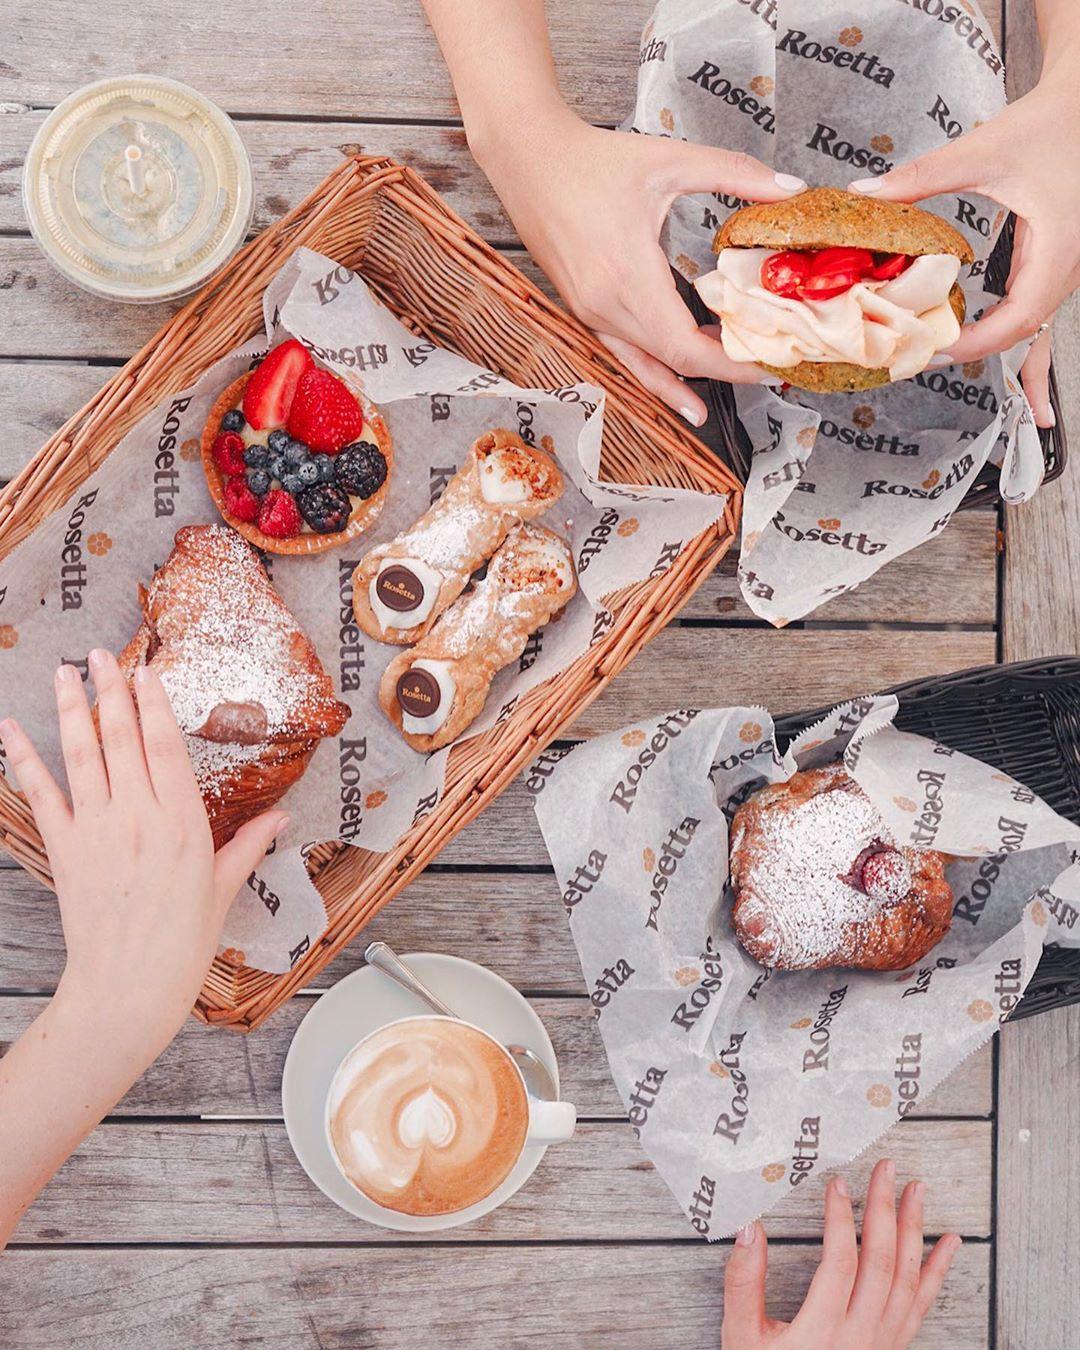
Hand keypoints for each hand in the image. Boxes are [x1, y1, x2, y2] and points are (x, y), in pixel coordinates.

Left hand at [0, 650, 286, 1058]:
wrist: (128, 990)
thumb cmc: (182, 947)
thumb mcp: (224, 890)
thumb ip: (249, 845)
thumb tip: (282, 818)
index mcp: (184, 824)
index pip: (166, 748)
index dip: (154, 704)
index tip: (146, 672)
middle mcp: (139, 818)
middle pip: (123, 739)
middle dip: (111, 691)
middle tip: (103, 653)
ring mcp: (97, 831)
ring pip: (82, 755)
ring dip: (72, 709)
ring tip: (67, 672)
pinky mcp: (65, 850)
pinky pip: (41, 794)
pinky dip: (23, 758)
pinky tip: (11, 729)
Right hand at [472, 107, 805, 424]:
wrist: (529, 160)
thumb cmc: (592, 161)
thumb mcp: (671, 161)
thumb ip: (735, 173)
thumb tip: (790, 188)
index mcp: (628, 275)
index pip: (685, 347)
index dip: (730, 364)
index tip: (768, 364)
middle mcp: (605, 306)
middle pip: (673, 361)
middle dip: (725, 368)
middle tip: (770, 364)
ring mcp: (591, 315)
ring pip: (650, 365)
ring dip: (694, 373)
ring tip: (737, 376)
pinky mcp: (584, 312)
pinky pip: (626, 356)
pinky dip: (658, 375)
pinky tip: (683, 391)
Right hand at [721, 1159, 961, 1348]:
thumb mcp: (741, 1338)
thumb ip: (743, 1284)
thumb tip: (749, 1230)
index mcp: (822, 1331)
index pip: (842, 1261)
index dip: (841, 1218)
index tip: (838, 1183)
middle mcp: (860, 1338)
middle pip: (882, 1263)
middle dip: (885, 1210)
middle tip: (886, 1168)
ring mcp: (881, 1345)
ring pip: (906, 1281)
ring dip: (914, 1231)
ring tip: (917, 1191)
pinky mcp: (890, 1349)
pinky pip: (921, 1307)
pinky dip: (938, 1273)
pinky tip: (948, 1245)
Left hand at [848, 74, 1079, 427]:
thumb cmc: (1047, 120)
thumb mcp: (982, 150)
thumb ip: (922, 175)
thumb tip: (866, 192)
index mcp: (1060, 243)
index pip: (1020, 317)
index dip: (978, 342)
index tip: (937, 350)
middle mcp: (1071, 260)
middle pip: (1026, 327)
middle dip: (978, 348)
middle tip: (927, 355)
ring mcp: (1068, 260)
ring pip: (1033, 318)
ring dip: (992, 338)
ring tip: (942, 345)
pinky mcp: (1058, 254)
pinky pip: (1034, 300)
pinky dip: (1004, 319)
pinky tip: (972, 326)